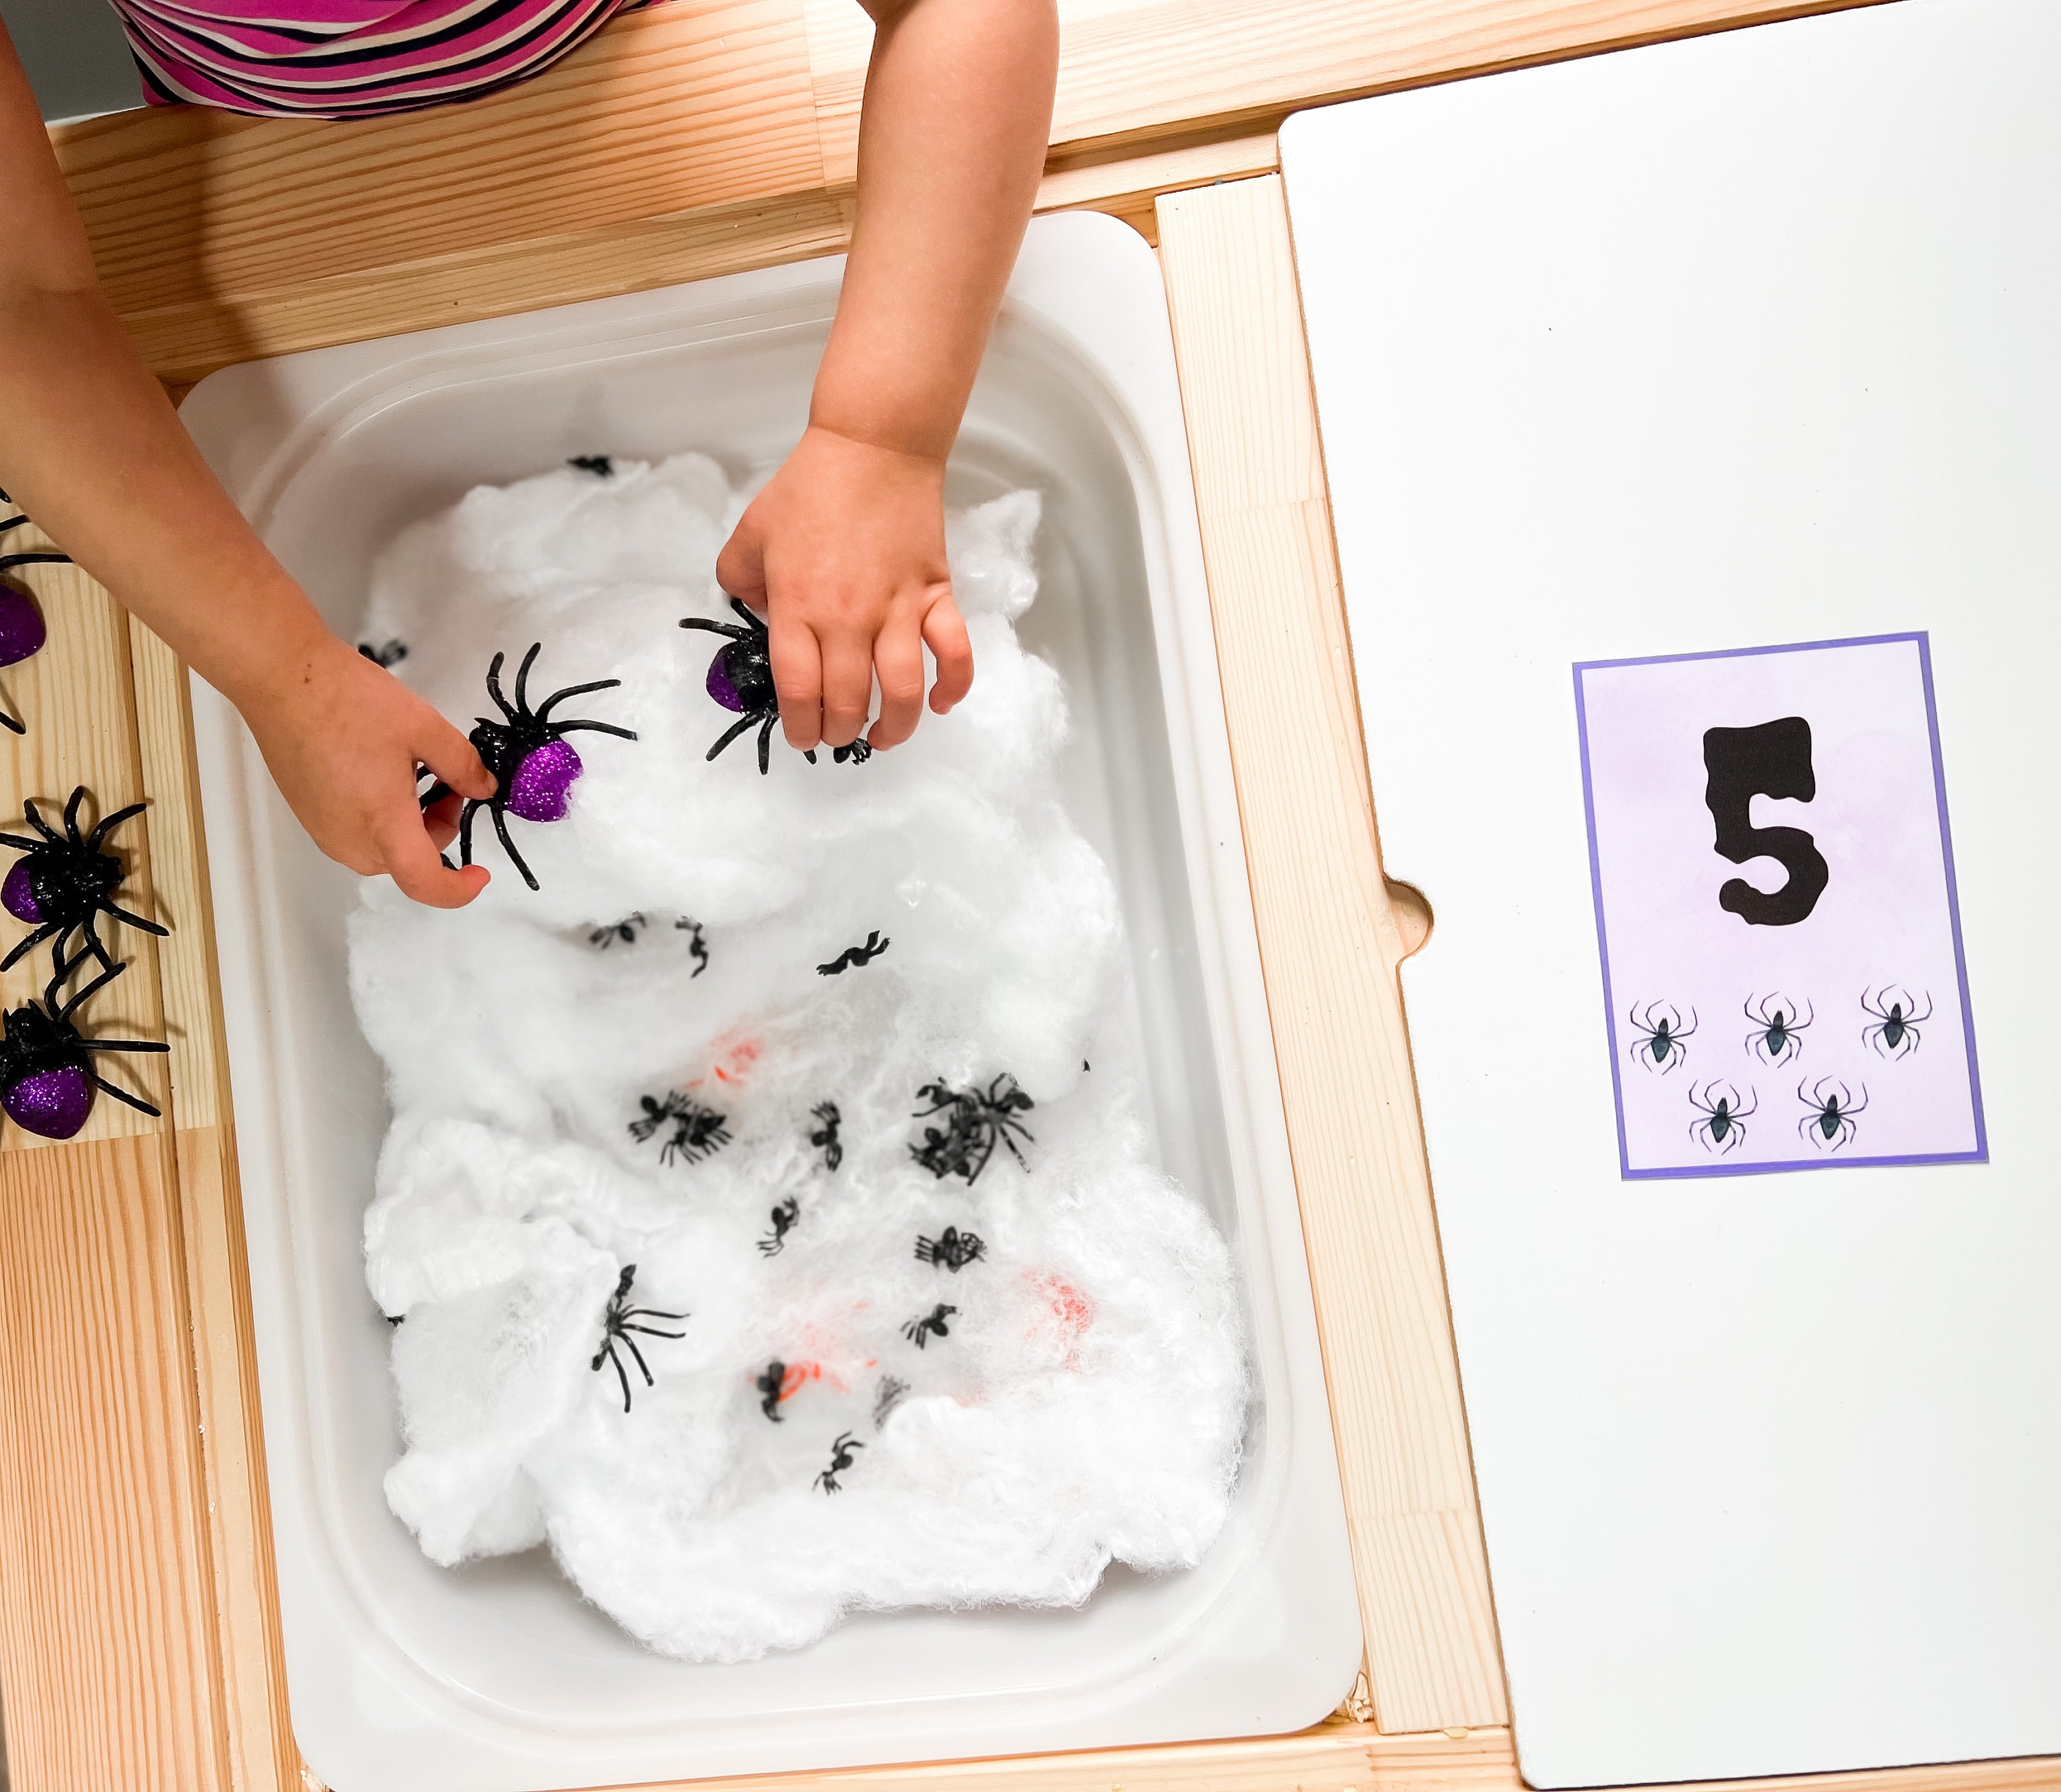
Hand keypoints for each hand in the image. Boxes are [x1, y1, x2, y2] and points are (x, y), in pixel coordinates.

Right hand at [235, 631, 497, 906]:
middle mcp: (348, 839)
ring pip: (384, 848)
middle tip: (448, 781)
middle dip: (438, 828)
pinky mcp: (309, 816)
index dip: (458, 889)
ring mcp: (324, 830)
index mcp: (381, 824)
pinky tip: (381, 770)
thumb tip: (483, 788)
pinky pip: (357, 832)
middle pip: (409, 861)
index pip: (423, 883)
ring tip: (413, 769)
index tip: (479, 872)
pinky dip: (382, 814)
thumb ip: (463, 766)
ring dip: (411, 821)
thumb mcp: (424, 728)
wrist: (282, 679)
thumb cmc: (346, 700)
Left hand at [715, 424, 973, 752]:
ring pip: (902, 691)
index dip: (800, 725)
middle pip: (847, 701)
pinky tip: (942, 704)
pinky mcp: (935, 594)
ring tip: (882, 738)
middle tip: (835, 736)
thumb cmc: (810, 488)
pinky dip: (954, 685)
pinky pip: (955, 652)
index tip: (802, 737)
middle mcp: (848, 618)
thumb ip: (739, 581)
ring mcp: (898, 609)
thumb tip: (755, 613)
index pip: (799, 689)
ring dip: (894, 727)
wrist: (873, 448)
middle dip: (839, 733)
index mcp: (798, 606)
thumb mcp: (750, 533)